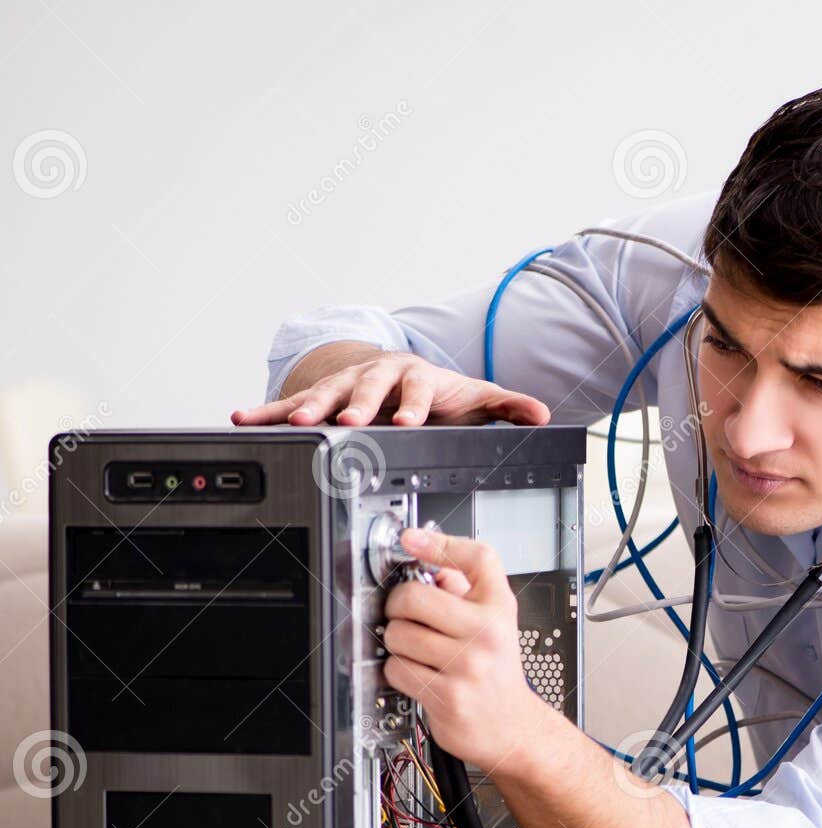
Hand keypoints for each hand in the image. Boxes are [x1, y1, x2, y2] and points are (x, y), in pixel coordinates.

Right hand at [231, 352, 548, 427]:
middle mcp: (378, 377)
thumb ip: (507, 408)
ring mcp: (346, 386)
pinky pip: (290, 403)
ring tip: (293, 422)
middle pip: (366, 389)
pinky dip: (268, 411)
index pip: (416, 389)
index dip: (412, 404)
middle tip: (347, 422)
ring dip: (308, 407)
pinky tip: (243, 418)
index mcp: (416, 378)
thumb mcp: (475, 400)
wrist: (401, 375)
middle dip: (356, 405)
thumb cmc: (438, 394)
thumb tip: (542, 413)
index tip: (408, 420)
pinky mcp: (320, 398)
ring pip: (324, 395)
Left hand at [380, 527, 544, 773]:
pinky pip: (397, 669)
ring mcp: (468, 665)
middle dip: (398, 606)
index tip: (411, 539)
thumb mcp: (494, 623)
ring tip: (416, 651)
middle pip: (415, 596)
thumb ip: (464, 589)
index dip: (439, 543)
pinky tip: (418, 674)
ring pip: (398, 635)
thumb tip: (429, 560)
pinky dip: (398, 672)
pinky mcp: (448, 696)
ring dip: (397, 643)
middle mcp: (488, 633)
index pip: (477, 558)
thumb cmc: (496, 673)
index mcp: (499, 609)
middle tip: (405, 615)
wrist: (512, 726)